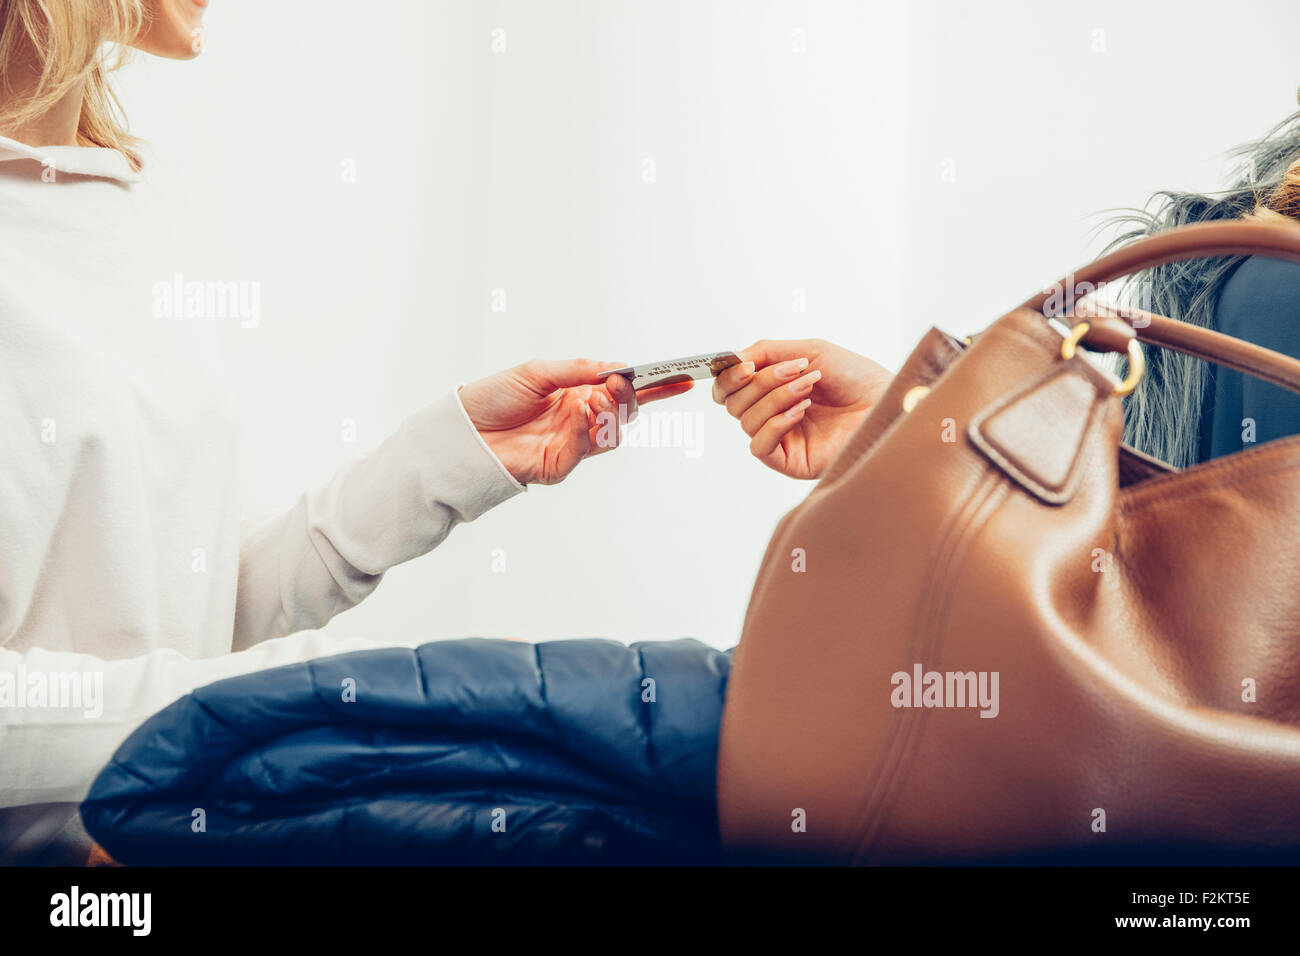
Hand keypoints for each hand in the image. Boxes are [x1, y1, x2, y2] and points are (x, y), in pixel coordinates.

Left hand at [458, 359, 693, 484]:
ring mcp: (573, 444)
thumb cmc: (492, 399)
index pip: (625, 390)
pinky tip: (579, 410)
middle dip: (631, 396)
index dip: (655, 386)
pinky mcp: (560, 465)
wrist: (460, 431)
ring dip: (611, 412)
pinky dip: (587, 426)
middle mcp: (580, 419)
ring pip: (613, 432)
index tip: (683, 377)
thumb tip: (616, 368)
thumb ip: (578, 370)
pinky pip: (585, 448)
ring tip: (598, 395)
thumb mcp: (537, 372)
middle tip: (621, 382)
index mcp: (578, 393)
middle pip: (626, 412)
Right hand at [713, 338, 892, 478]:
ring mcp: (780, 438)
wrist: (885, 400)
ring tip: (809, 387)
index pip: (729, 388)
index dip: (728, 376)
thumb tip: (734, 361)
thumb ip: (766, 351)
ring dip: (775, 397)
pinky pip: (759, 445)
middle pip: (734, 403)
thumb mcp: (809, 350)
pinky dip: (775, 423)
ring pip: (746, 420)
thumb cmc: (855, 376)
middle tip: (796, 370)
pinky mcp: (789, 460)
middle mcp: (771, 414)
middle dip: (761, 382)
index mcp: (771, 389)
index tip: (744, 365)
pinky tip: (802, 411)